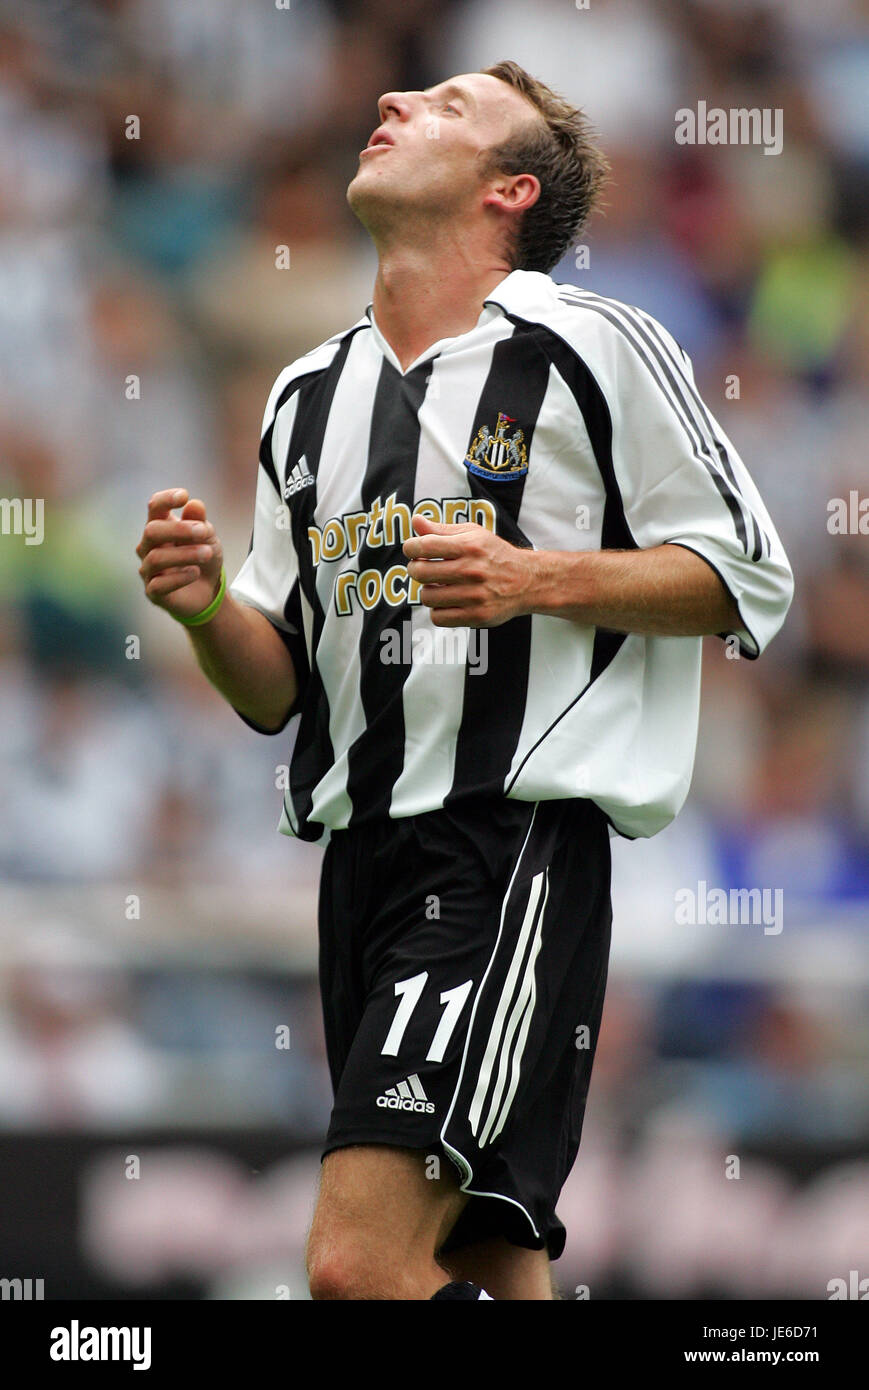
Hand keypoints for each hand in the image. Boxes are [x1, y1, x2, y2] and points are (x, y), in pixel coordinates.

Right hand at [136, 488, 224, 618]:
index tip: (184, 496)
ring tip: (207, 553)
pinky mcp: (153, 592)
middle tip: (204, 532)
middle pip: (152, 530)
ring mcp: (148, 569)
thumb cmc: (202, 558)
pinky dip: (180, 577)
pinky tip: (195, 573)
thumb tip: (195, 504)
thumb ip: (200, 521)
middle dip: (179, 529)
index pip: (154, 507)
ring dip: (185, 554)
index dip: (165, 499)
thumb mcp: (207, 537)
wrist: (207, 591)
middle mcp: (148, 546)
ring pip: (156, 557)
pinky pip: (159, 584)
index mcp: (160, 527)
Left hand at [402, 514, 532, 626]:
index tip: (413, 551)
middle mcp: (472, 570)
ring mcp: (474, 595)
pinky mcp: (476, 616)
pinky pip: (438, 617)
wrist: (527, 581)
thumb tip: (415, 520)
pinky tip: (446, 602)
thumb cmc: (495, 555)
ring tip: (438, 587)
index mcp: (469, 546)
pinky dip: (437, 610)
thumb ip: (442, 529)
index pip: (424, 546)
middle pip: (420, 572)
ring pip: (427, 597)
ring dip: (427, 591)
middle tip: (422, 569)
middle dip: (415, 569)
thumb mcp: (473, 534)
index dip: (411, 548)